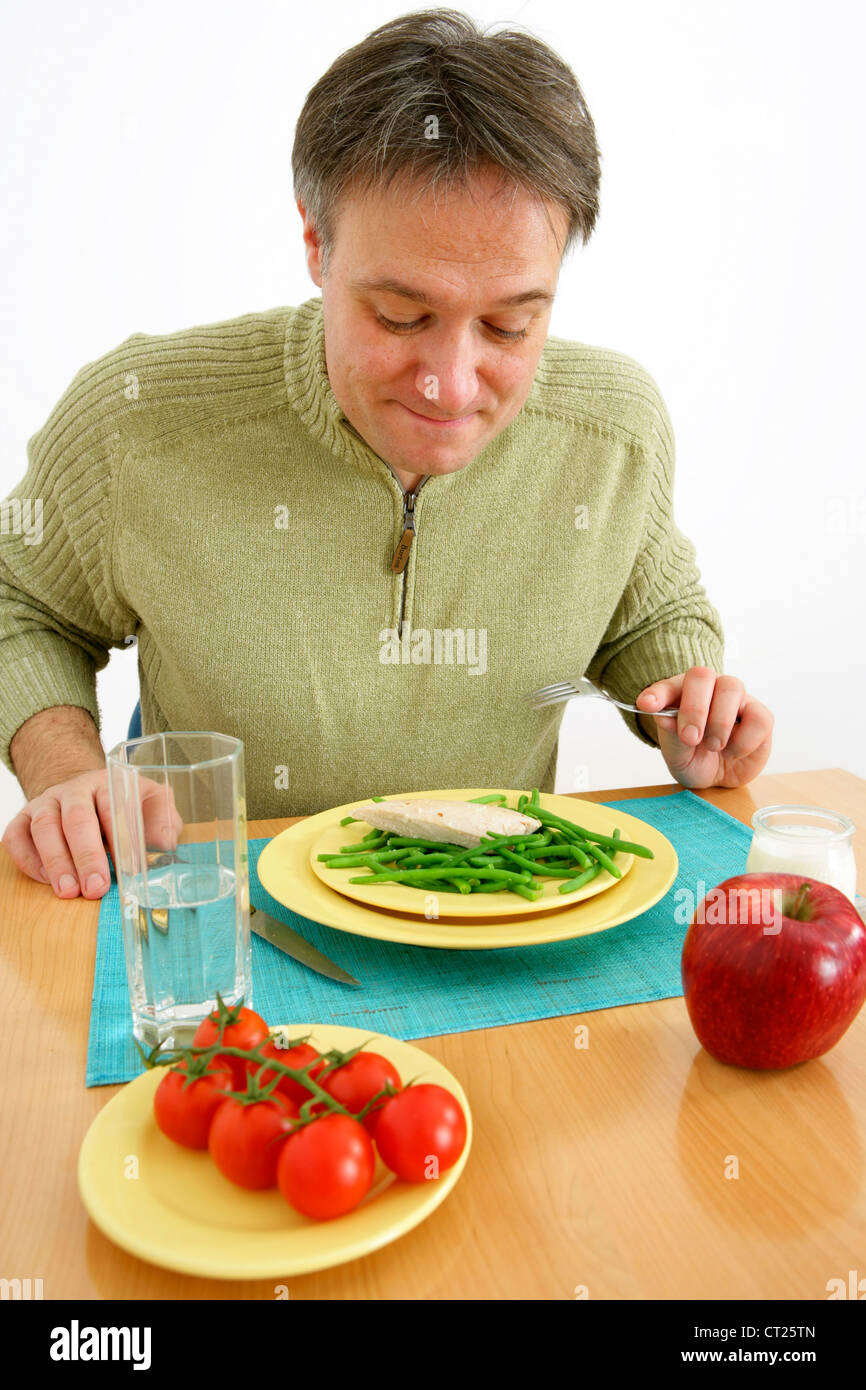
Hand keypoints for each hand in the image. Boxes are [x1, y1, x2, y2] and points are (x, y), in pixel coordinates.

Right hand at [2, 770, 183, 898]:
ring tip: (68, 891)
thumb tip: (164, 843)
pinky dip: (28, 860)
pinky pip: (16, 837)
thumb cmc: (123, 806)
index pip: (112, 807)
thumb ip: (162, 822)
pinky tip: (46, 881)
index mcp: (109, 784)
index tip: (129, 869)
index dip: (120, 839)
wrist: (84, 791)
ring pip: (43, 827)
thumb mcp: (152, 805)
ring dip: (56, 862)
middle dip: (86, 856)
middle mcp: (74, 790)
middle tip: (95, 888)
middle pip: (76, 818)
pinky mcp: (24, 819)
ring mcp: (46, 803)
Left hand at [635, 666, 773, 788]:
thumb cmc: (694, 759)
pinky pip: (757, 718)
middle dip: (694, 708)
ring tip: (713, 746)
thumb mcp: (677, 756)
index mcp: (681, 694)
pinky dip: (743, 741)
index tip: (646, 705)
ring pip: (732, 688)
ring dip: (719, 722)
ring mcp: (737, 698)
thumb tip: (664, 717)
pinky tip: (733, 752)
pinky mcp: (760, 716)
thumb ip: (671, 736)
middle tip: (690, 738)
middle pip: (702, 676)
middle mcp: (710, 688)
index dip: (658, 693)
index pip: (668, 686)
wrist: (720, 778)